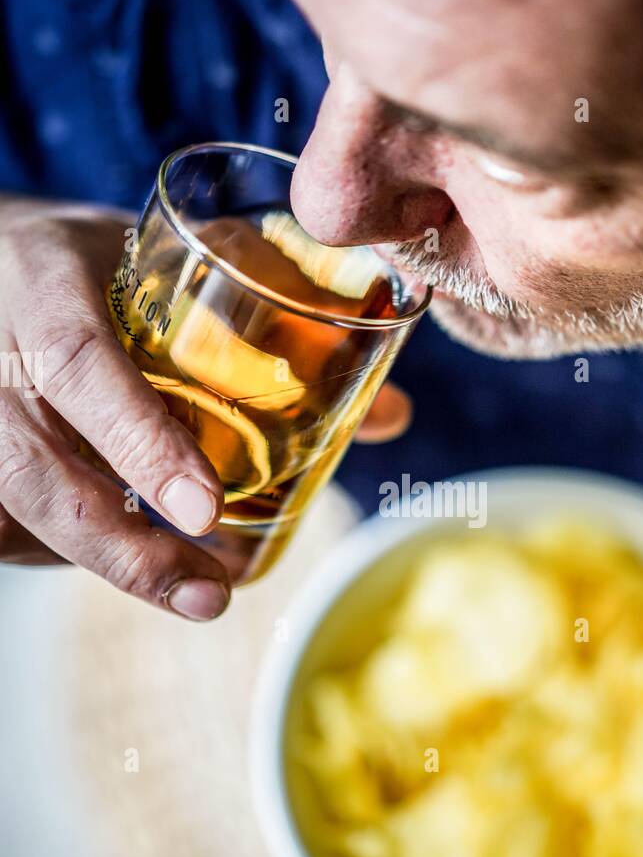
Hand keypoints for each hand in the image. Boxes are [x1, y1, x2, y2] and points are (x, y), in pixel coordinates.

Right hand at [0, 197, 410, 618]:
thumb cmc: (102, 264)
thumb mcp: (176, 260)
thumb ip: (274, 323)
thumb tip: (391, 416)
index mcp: (45, 283)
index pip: (80, 366)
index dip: (138, 442)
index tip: (204, 510)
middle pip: (34, 474)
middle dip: (123, 549)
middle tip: (211, 595)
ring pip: (21, 514)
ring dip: (110, 565)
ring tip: (199, 597)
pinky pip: (13, 529)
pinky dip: (80, 556)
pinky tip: (145, 571)